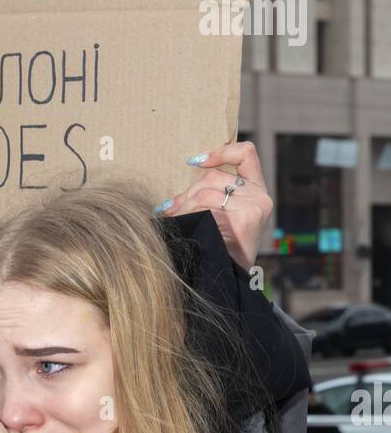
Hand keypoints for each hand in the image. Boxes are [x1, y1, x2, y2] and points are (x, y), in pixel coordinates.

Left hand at [165, 141, 272, 271]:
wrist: (229, 281)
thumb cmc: (220, 250)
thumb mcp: (221, 217)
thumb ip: (211, 196)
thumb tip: (175, 193)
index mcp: (256, 191)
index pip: (246, 154)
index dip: (221, 151)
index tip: (196, 162)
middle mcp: (260, 197)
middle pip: (215, 176)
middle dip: (189, 192)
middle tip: (172, 208)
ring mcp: (255, 207)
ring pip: (207, 192)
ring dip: (185, 206)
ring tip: (176, 220)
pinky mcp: (246, 219)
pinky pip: (208, 210)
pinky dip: (190, 217)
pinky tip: (182, 226)